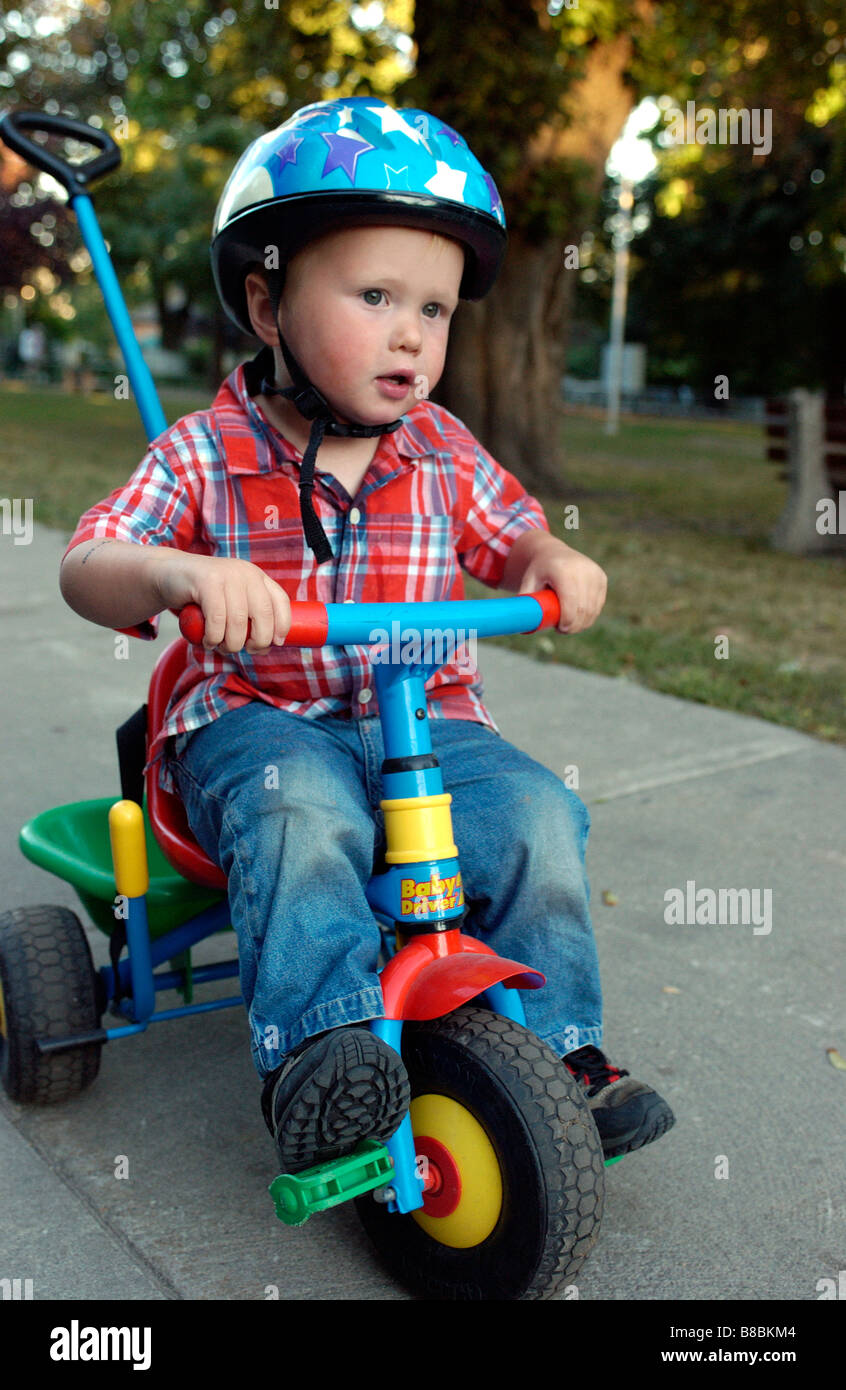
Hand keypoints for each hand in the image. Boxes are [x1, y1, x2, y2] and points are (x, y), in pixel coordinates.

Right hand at [156, 553, 291, 653]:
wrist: (169, 574)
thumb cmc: (203, 596)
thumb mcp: (232, 601)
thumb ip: (249, 618)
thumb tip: (268, 647)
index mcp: (257, 577)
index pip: (280, 601)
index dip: (282, 625)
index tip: (276, 643)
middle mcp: (246, 573)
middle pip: (263, 614)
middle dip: (258, 641)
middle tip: (247, 650)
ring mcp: (227, 575)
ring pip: (239, 622)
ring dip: (231, 644)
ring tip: (221, 646)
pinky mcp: (207, 581)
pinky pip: (217, 619)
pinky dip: (213, 637)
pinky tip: (208, 641)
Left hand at [517, 536, 606, 633]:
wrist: (553, 552)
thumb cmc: (538, 571)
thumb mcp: (528, 583)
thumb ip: (525, 602)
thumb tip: (522, 627)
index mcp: (562, 570)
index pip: (570, 601)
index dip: (567, 620)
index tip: (560, 628)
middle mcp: (582, 569)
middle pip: (583, 608)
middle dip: (575, 625)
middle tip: (564, 630)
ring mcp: (594, 573)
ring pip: (593, 608)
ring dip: (583, 622)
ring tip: (571, 626)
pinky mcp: (601, 577)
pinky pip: (598, 603)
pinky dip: (591, 614)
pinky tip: (581, 618)